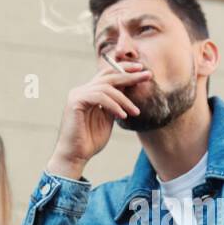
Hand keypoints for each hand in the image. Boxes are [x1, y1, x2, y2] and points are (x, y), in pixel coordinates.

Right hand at [46, 60, 150, 178]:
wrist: (76, 155)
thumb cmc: (91, 140)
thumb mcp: (108, 118)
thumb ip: (115, 103)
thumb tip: (129, 88)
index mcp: (90, 92)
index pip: (108, 74)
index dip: (125, 69)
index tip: (142, 69)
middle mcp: (82, 90)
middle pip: (108, 75)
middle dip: (130, 75)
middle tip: (148, 75)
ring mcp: (78, 94)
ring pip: (106, 87)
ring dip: (124, 100)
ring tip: (135, 112)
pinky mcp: (75, 102)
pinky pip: (99, 97)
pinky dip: (113, 105)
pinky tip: (122, 116)